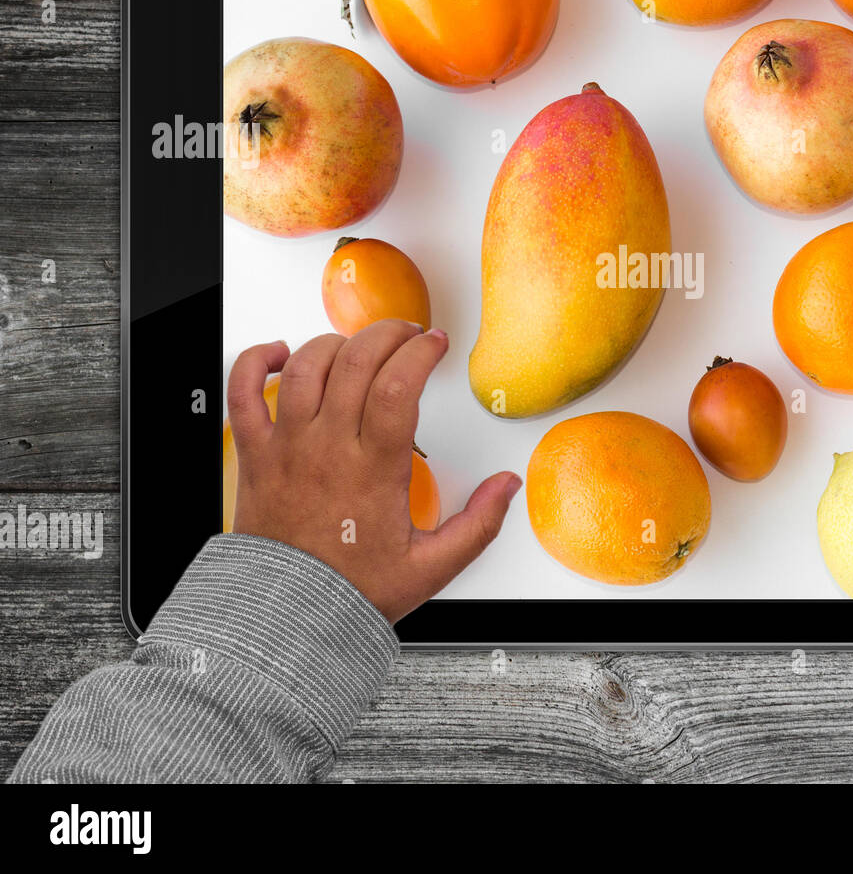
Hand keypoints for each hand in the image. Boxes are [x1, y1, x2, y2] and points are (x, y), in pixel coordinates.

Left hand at [226, 321, 519, 622]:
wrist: (287, 618)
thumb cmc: (352, 591)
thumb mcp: (432, 566)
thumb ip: (478, 524)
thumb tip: (507, 486)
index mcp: (374, 470)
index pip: (399, 385)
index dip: (421, 352)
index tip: (436, 344)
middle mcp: (328, 448)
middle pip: (357, 361)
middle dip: (390, 334)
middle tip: (408, 336)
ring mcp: (287, 446)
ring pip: (307, 365)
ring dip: (338, 343)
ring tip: (360, 348)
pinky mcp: (255, 453)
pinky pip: (243, 390)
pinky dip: (258, 360)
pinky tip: (283, 353)